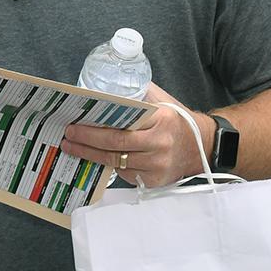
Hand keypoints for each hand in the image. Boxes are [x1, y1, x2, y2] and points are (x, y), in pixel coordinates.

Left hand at [61, 81, 214, 186]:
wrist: (202, 146)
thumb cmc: (176, 120)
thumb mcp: (161, 101)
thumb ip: (137, 95)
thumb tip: (106, 89)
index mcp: (160, 121)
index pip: (121, 127)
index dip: (95, 129)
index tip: (75, 124)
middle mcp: (159, 145)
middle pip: (115, 147)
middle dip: (87, 142)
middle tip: (68, 137)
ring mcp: (157, 166)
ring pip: (117, 163)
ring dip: (92, 156)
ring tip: (73, 148)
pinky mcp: (154, 181)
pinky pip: (126, 174)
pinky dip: (110, 166)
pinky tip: (94, 158)